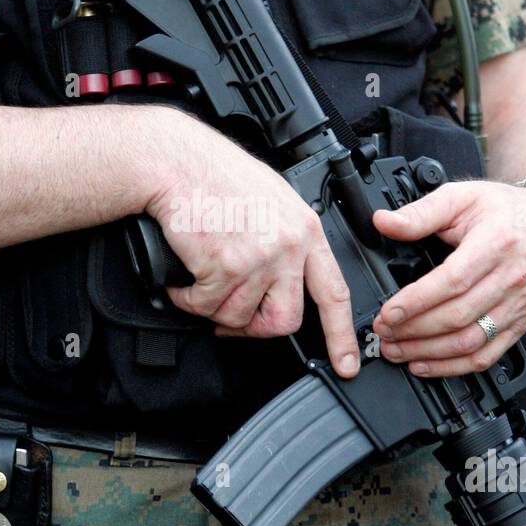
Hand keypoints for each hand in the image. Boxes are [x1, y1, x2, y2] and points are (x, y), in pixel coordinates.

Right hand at [144, 110, 359, 379]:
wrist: (178, 162)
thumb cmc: (217, 177)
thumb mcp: (272, 202)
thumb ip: (287, 243)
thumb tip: (281, 284)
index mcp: (306, 232)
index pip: (334, 293)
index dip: (341, 335)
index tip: (346, 364)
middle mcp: (288, 247)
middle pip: (283, 320)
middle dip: (253, 328)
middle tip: (231, 318)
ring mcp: (258, 258)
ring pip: (237, 317)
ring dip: (212, 307)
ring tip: (200, 279)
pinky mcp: (225, 266)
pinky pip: (205, 306)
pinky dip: (188, 298)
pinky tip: (184, 276)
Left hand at [371, 180, 525, 376]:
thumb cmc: (503, 210)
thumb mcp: (460, 197)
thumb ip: (420, 213)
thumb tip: (384, 222)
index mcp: (496, 243)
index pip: (453, 282)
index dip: (417, 301)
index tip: (389, 312)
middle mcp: (512, 278)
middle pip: (458, 316)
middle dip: (414, 329)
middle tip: (384, 331)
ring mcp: (519, 305)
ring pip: (470, 341)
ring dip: (428, 352)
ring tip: (397, 350)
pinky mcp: (520, 323)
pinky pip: (487, 355)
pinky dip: (453, 367)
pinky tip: (426, 364)